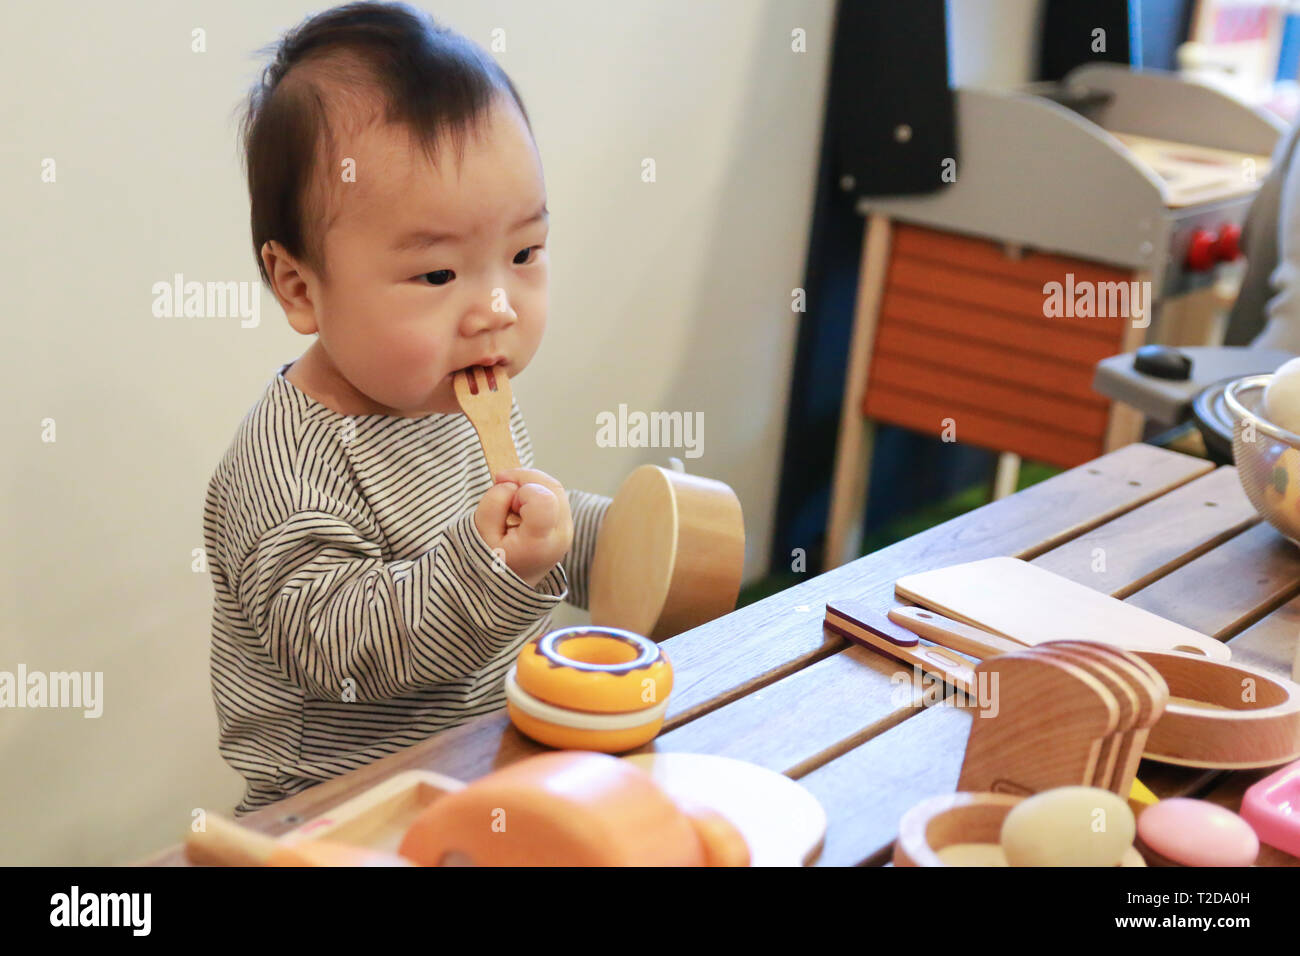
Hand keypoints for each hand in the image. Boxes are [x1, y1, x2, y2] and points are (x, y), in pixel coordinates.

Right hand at [473, 468, 572, 587]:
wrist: (511, 581)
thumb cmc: (493, 560)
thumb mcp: (481, 533)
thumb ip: (494, 503)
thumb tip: (512, 484)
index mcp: (539, 542)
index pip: (543, 498)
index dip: (522, 490)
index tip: (506, 502)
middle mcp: (561, 535)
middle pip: (552, 487)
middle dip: (525, 482)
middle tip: (505, 497)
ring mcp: (568, 529)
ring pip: (555, 487)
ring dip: (530, 486)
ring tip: (512, 505)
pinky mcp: (567, 523)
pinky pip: (555, 494)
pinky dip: (536, 492)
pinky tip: (522, 508)